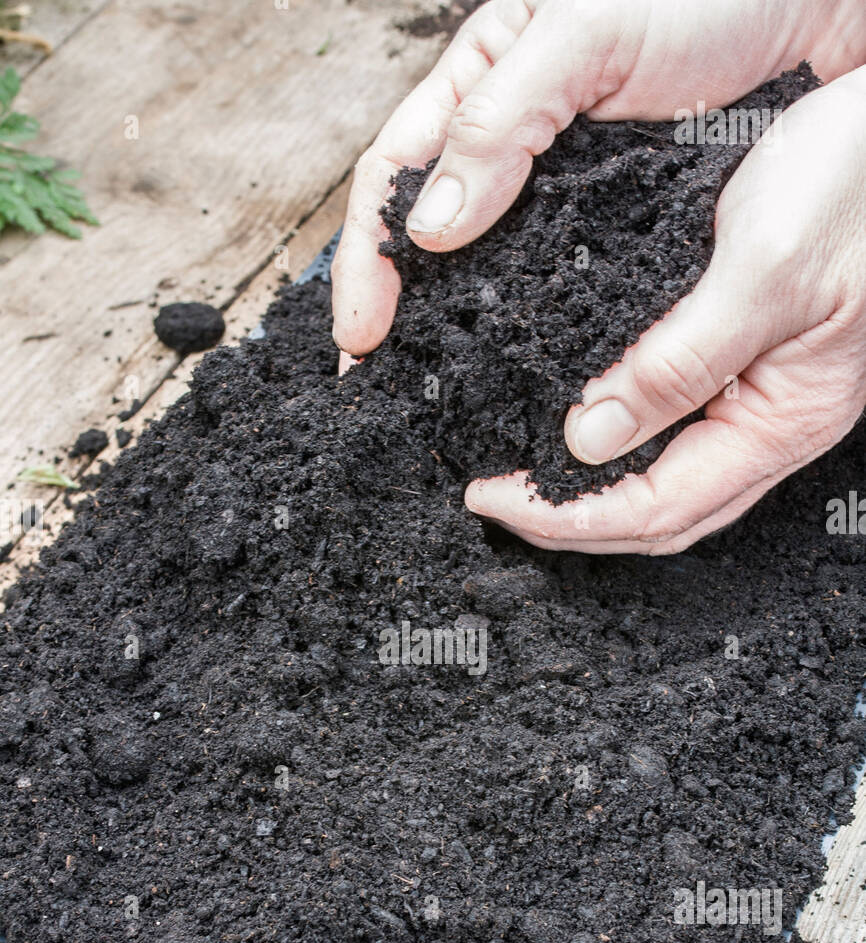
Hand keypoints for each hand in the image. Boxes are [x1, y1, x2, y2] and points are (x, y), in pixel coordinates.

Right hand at [331, 0, 865, 355]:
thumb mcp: (585, 31)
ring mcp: (556, 191)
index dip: (367, 257)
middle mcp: (507, 143)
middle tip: (384, 387)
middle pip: (427, 236)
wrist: (810, 16)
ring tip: (441, 399)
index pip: (392, 175)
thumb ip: (501, 119)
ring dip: (455, 334)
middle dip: (396, 313)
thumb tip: (432, 226)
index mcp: (479, 82)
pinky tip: (520, 373)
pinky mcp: (610, 226)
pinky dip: (529, 333)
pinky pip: (553, 287)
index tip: (362, 333)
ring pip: (484, 271)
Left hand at [466, 68, 865, 551]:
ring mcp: (761, 402)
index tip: (491, 497)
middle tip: (490, 498)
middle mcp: (772, 427)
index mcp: (783, 422)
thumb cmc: (856, 184)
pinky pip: (670, 434)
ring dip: (587, 491)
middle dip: (568, 520)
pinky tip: (572, 423)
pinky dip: (613, 444)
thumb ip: (679, 360)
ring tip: (519, 474)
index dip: (565, 515)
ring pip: (663, 482)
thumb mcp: (763, 267)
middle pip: (658, 515)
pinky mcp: (746, 366)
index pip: (657, 508)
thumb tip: (588, 438)